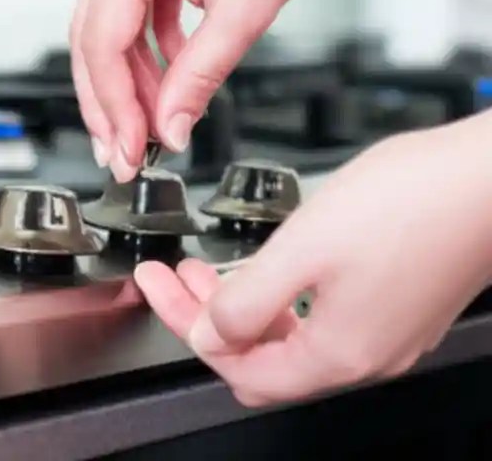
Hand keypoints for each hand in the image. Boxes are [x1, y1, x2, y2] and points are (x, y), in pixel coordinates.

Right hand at [70, 0, 364, 181]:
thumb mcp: (247, 9)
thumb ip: (200, 76)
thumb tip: (171, 128)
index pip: (101, 42)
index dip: (113, 106)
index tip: (130, 151)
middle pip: (91, 35)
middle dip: (108, 101)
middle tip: (122, 153)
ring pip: (110, 22)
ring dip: (130, 76)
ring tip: (153, 124)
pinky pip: (134, 2)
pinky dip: (150, 43)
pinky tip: (171, 76)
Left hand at [135, 119, 491, 405]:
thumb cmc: (415, 202)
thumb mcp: (302, 248)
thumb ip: (245, 299)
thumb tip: (207, 333)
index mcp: (337, 352)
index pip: (236, 368)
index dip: (184, 326)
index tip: (155, 286)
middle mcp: (366, 353)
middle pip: (261, 361)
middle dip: (207, 319)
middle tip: (174, 279)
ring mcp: (387, 332)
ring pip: (291, 338)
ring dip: (241, 304)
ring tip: (207, 266)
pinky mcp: (401, 304)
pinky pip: (322, 317)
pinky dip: (280, 295)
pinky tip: (268, 263)